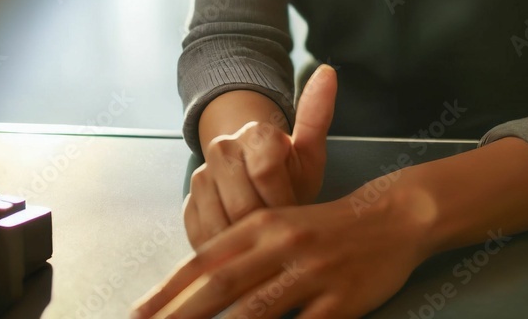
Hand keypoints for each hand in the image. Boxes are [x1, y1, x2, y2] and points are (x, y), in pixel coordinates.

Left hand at [130, 181, 428, 318]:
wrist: (390, 217)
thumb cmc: (325, 227)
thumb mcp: (279, 224)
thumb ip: (240, 254)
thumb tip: (194, 289)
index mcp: (261, 224)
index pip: (204, 261)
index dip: (168, 290)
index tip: (138, 314)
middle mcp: (281, 243)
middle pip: (221, 288)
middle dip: (181, 316)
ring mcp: (311, 272)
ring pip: (256, 313)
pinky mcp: (339, 300)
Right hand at [184, 64, 336, 248]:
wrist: (257, 187)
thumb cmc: (290, 175)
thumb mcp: (309, 151)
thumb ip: (317, 114)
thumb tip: (328, 70)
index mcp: (256, 131)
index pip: (265, 170)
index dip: (284, 199)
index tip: (295, 209)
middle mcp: (223, 148)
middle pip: (242, 202)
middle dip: (265, 225)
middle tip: (280, 231)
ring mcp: (201, 177)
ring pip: (220, 224)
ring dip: (245, 241)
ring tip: (263, 238)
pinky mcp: (188, 205)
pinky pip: (203, 238)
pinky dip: (225, 250)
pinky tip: (242, 245)